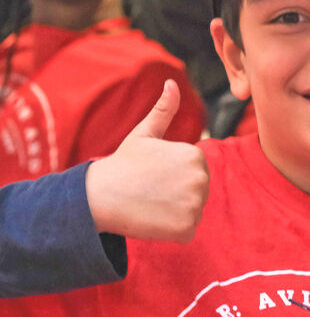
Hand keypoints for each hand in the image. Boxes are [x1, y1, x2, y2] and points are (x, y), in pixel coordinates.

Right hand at [85, 80, 208, 242]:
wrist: (101, 196)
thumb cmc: (122, 165)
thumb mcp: (144, 134)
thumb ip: (164, 111)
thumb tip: (172, 83)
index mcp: (195, 155)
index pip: (195, 174)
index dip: (173, 178)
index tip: (154, 177)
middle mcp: (200, 178)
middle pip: (197, 194)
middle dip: (178, 196)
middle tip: (151, 192)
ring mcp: (195, 204)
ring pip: (192, 213)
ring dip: (175, 214)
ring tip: (151, 205)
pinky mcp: (187, 228)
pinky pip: (187, 232)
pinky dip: (171, 231)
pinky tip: (153, 221)